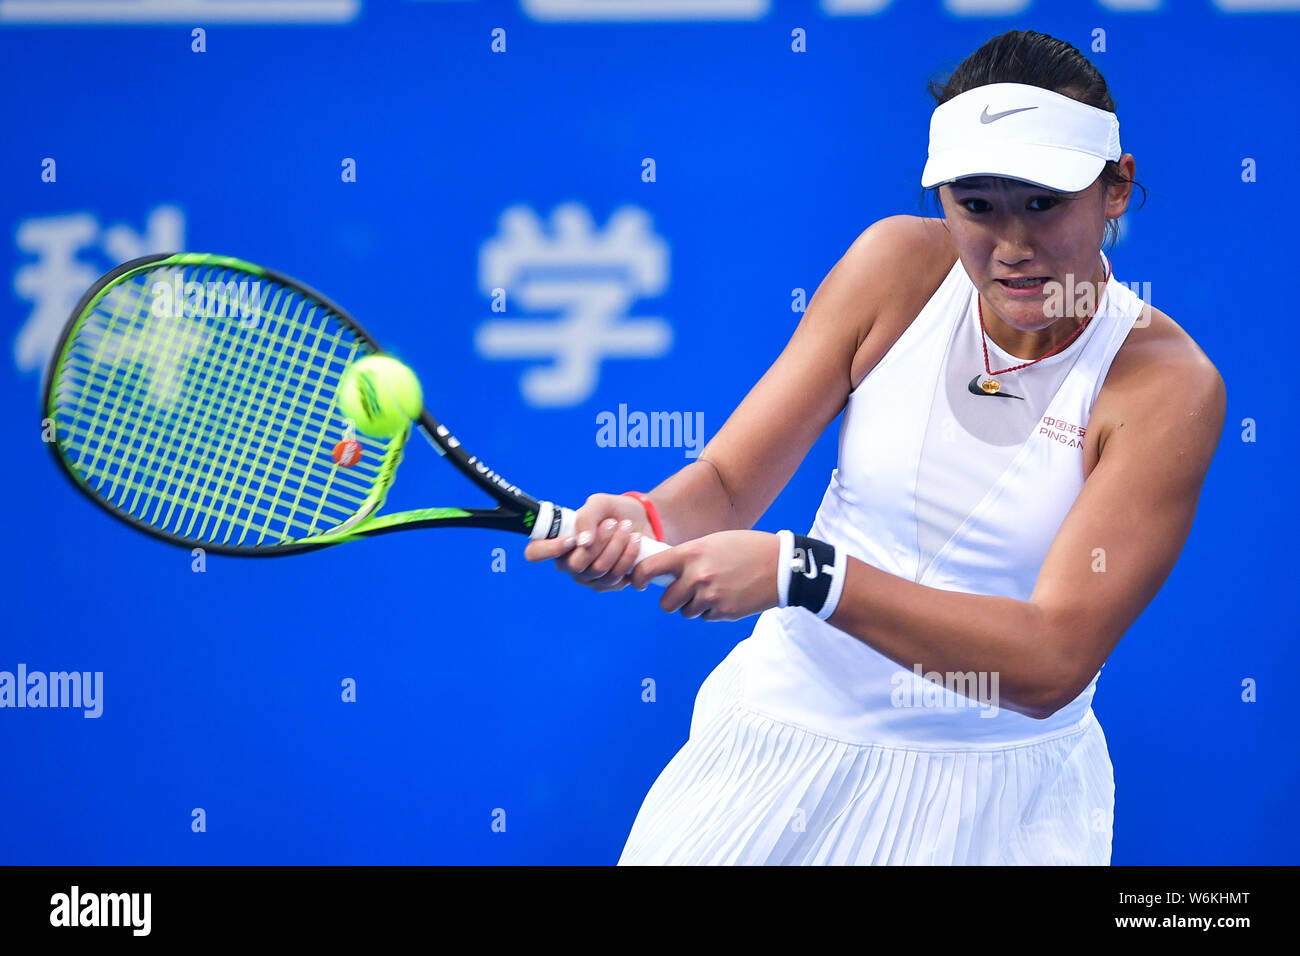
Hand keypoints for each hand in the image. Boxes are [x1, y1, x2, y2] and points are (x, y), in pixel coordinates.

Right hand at [523, 493, 654, 591]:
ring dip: (617, 546)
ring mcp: (589, 578)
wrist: (641, 520)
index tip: (572, 539)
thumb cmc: (612, 511)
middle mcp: (569, 564)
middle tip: (613, 523)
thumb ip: (586, 517)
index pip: (535, 552)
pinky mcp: (610, 585)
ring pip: (600, 570)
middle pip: (576, 564)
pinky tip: (635, 541)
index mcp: (557, 542)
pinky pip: (617, 577)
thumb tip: (582, 542)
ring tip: (627, 527)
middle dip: (599, 541)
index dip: (549, 549)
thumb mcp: (599, 503)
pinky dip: (629, 556)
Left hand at [627, 530, 779, 621]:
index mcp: (691, 554)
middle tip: (685, 590)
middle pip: (666, 602)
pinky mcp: (724, 612)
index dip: (638, 577)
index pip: (649, 569)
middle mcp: (697, 577)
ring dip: (694, 605)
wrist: (781, 566)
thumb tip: (666, 570)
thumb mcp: (714, 542)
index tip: (639, 582)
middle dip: (673, 599)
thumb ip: (689, 556)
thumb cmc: (747, 548)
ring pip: (686, 611)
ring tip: (714, 589)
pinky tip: (728, 595)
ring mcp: (710, 597)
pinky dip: (712, 610)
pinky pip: (706, 617)